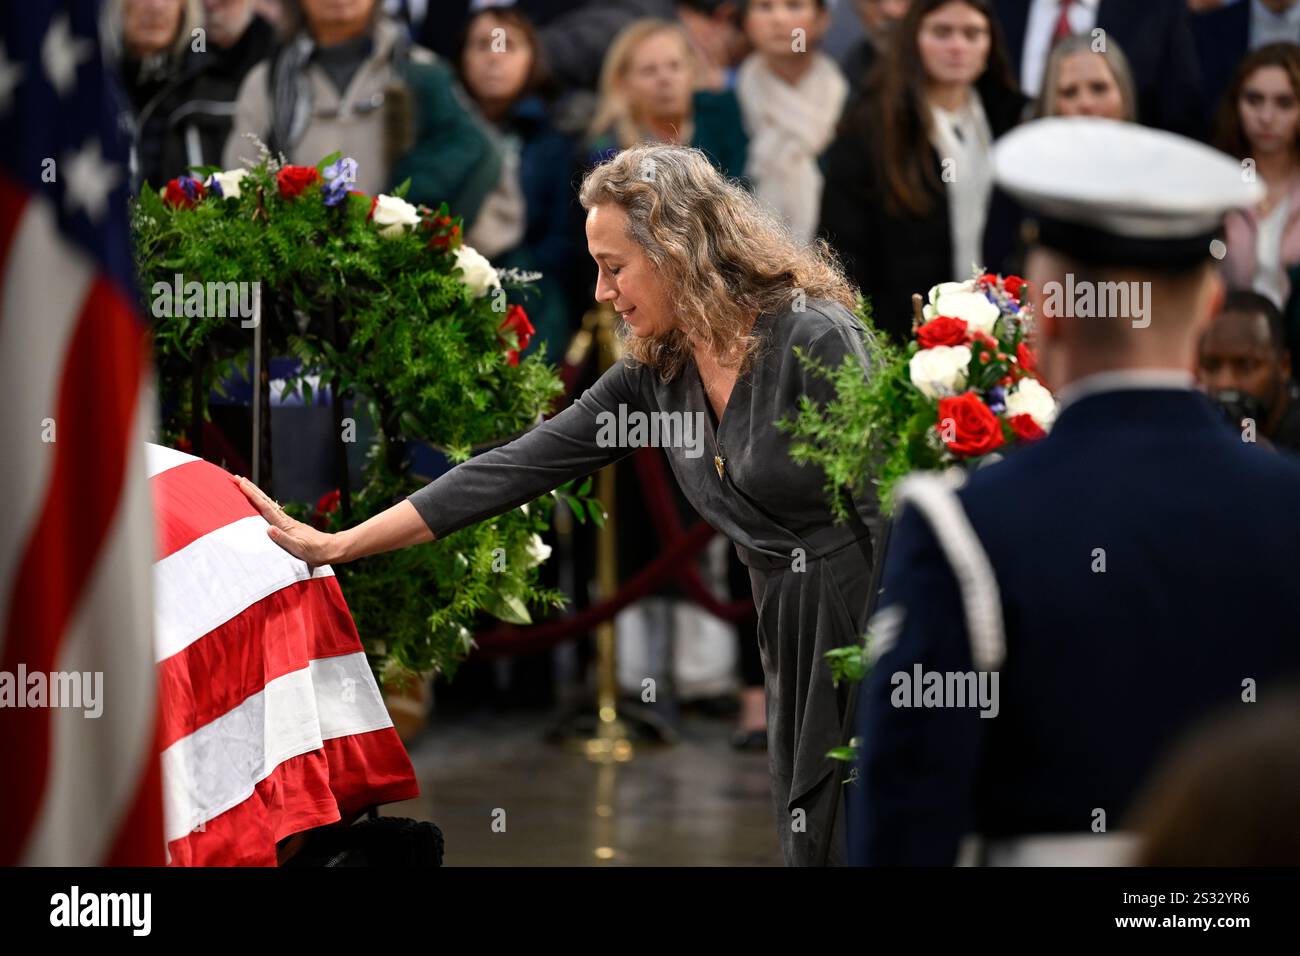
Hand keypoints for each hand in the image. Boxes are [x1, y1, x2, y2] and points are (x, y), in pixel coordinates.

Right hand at [230, 474, 344, 566]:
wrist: (329, 549)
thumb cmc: (314, 551)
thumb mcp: (298, 548)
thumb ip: (284, 539)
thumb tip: (269, 529)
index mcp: (284, 524)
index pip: (264, 506)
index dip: (252, 494)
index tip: (241, 483)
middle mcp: (284, 520)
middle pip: (265, 501)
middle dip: (251, 489)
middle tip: (237, 478)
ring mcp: (287, 522)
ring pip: (268, 504)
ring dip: (256, 494)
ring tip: (245, 485)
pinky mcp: (289, 526)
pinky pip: (272, 512)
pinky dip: (263, 504)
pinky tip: (262, 504)